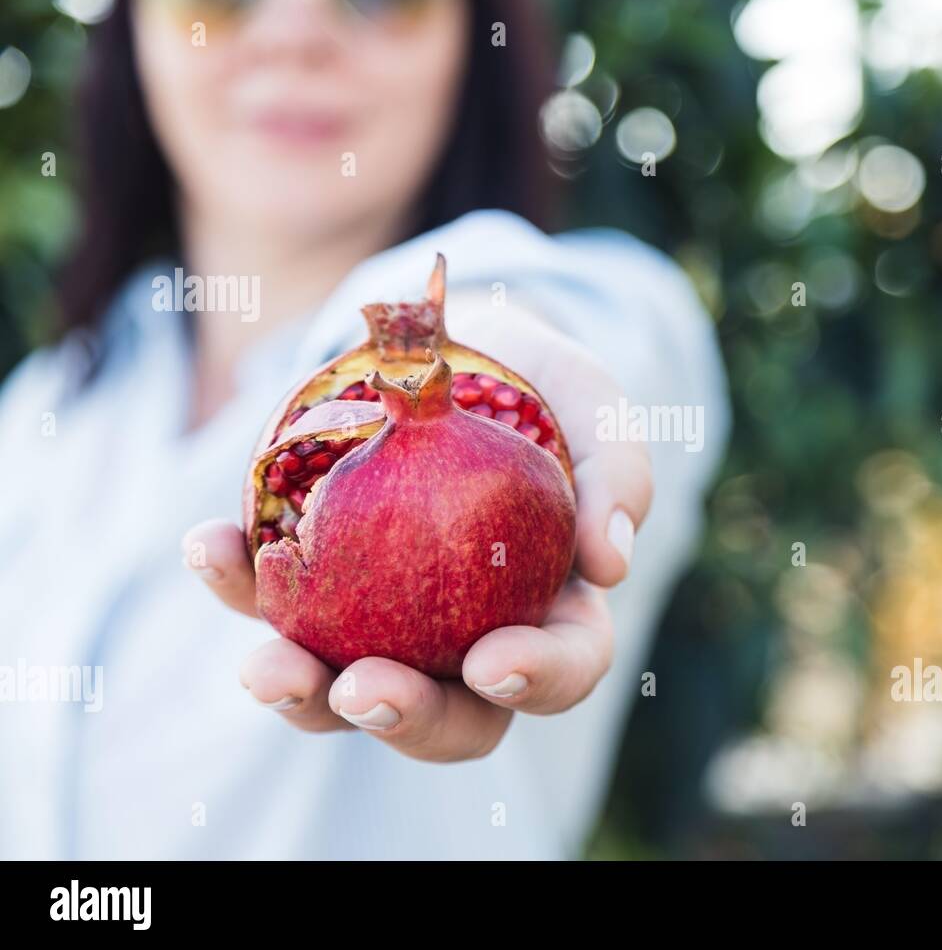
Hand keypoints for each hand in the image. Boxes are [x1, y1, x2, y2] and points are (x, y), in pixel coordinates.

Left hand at [183, 296, 651, 760]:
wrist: (440, 337)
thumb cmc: (530, 376)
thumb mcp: (586, 396)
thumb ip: (616, 468)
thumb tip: (613, 563)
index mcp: (552, 605)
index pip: (562, 666)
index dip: (537, 679)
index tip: (493, 661)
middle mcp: (467, 632)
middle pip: (451, 715)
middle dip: (407, 717)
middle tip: (366, 689)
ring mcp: (384, 615)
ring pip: (344, 687)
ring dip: (303, 692)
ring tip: (268, 667)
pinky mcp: (311, 574)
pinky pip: (268, 597)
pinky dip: (237, 581)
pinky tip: (212, 545)